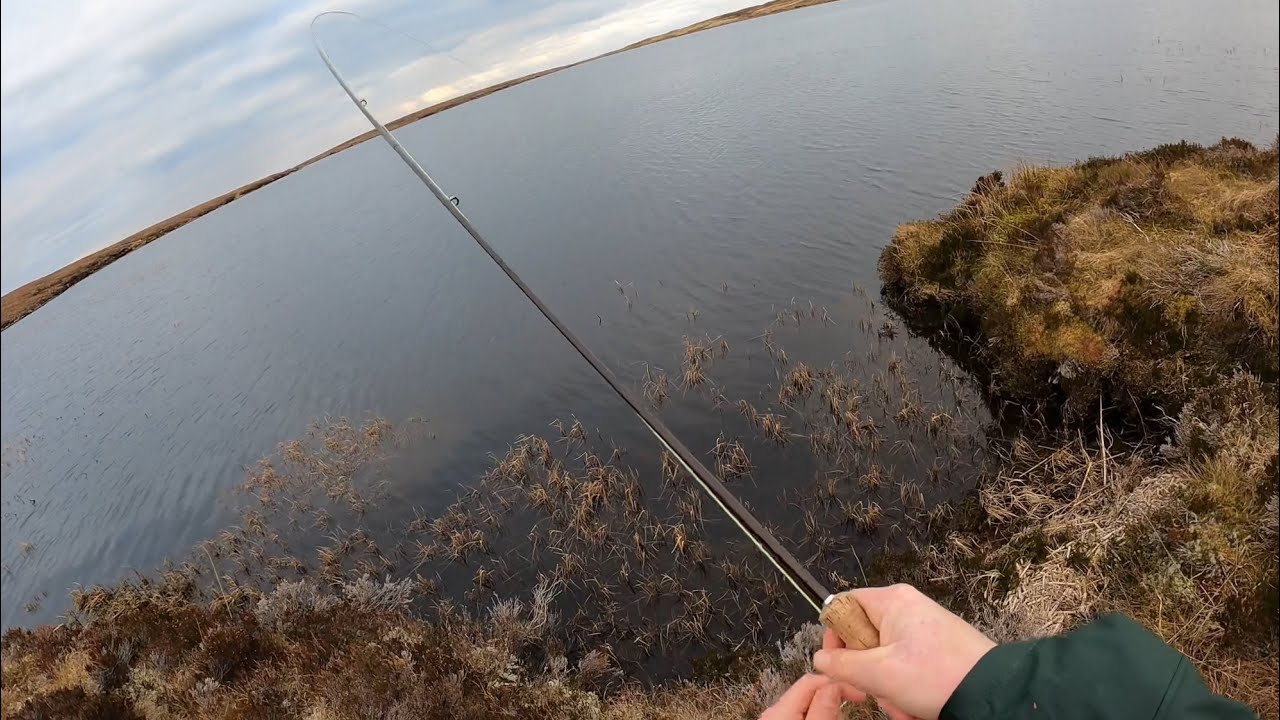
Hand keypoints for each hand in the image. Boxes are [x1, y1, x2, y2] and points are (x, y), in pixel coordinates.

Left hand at [758, 673, 863, 719]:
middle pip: (808, 691)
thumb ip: (823, 709)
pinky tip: (826, 719)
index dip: (837, 682)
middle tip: (853, 704)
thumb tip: (834, 683)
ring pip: (806, 705)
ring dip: (826, 707)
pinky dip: (815, 715)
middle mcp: (774, 711)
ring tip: (840, 715)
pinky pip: (801, 714)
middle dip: (832, 695)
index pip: (811, 680)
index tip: (859, 693)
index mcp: (780, 709)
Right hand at [813, 584, 994, 719]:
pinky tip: (913, 705)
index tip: (837, 664)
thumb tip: (820, 659)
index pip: (844, 605)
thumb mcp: (880, 673)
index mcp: (892, 601)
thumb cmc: (937, 676)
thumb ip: (842, 664)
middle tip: (872, 691)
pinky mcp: (934, 649)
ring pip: (882, 656)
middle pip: (863, 635)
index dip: (834, 636)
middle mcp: (907, 609)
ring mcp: (922, 629)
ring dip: (884, 685)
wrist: (992, 693)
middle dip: (864, 670)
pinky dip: (903, 687)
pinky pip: (903, 665)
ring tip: (899, 703)